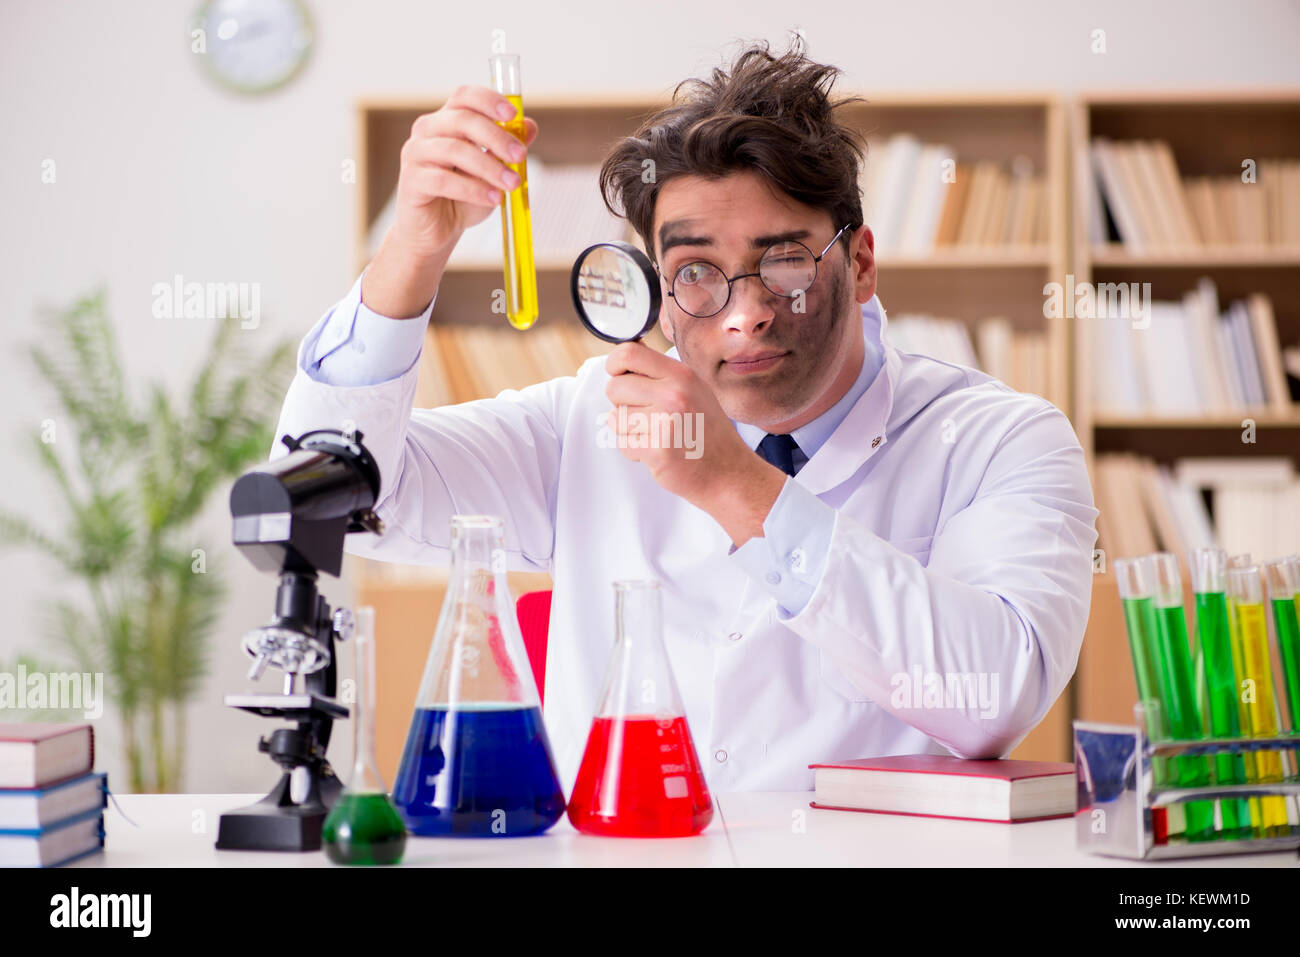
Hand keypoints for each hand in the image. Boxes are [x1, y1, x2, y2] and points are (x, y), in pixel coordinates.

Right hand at [363, 85, 538, 318]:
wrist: (437, 233)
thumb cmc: (463, 198)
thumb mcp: (492, 172)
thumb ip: (507, 149)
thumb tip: (530, 127)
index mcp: (446, 121)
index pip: (464, 96)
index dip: (488, 100)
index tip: (512, 115)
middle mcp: (427, 131)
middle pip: (462, 120)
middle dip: (496, 137)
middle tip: (521, 155)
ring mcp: (416, 154)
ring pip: (454, 150)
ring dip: (489, 167)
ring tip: (512, 184)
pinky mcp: (411, 181)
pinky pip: (443, 180)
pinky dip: (473, 189)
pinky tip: (494, 199)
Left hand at [604, 342, 786, 544]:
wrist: (728, 471)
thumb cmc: (707, 433)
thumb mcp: (694, 390)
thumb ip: (662, 374)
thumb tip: (625, 359)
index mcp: (681, 375)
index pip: (629, 353)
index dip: (614, 364)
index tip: (618, 375)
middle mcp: (674, 394)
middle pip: (615, 387)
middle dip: (621, 403)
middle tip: (644, 416)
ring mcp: (666, 422)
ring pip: (616, 418)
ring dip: (629, 430)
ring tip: (655, 435)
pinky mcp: (658, 450)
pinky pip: (623, 444)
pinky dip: (634, 451)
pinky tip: (657, 452)